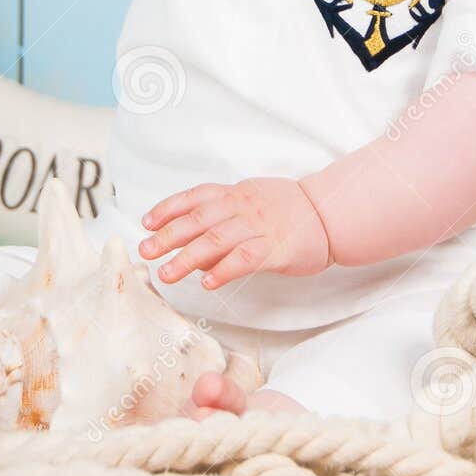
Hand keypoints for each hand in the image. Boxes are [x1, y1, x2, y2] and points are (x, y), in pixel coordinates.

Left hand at [138, 177, 333, 289]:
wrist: (329, 213)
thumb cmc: (287, 210)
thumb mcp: (251, 203)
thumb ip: (221, 219)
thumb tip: (189, 248)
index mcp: (236, 194)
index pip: (195, 197)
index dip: (168, 208)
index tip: (146, 222)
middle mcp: (244, 207)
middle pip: (199, 219)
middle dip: (169, 235)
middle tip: (146, 250)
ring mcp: (260, 227)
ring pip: (217, 239)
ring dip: (188, 257)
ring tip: (167, 273)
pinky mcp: (276, 249)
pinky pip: (246, 258)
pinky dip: (224, 269)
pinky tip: (208, 282)